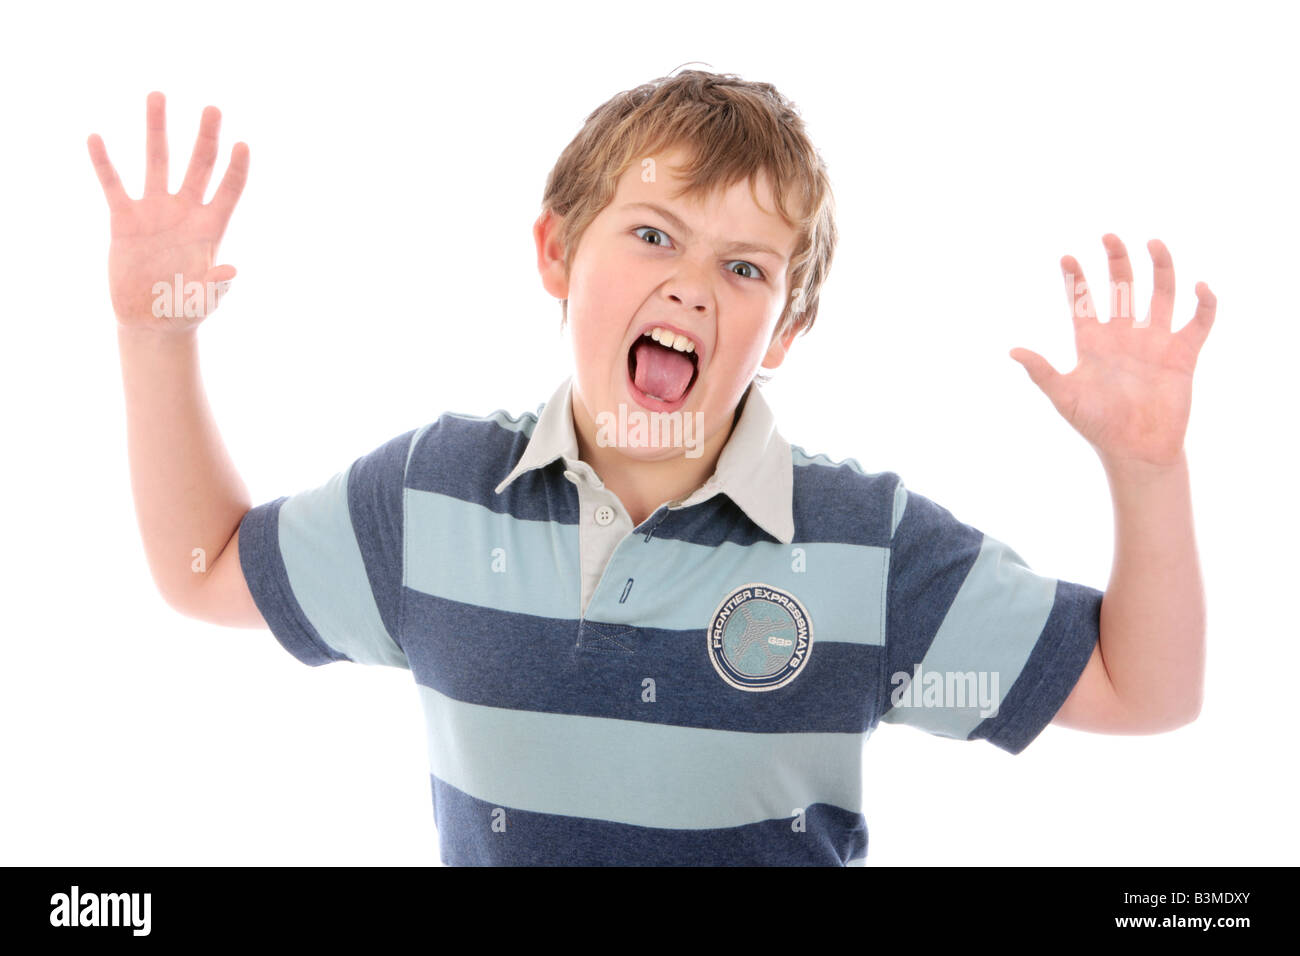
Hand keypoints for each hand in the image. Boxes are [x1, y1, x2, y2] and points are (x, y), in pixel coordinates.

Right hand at [88, 91, 248, 331]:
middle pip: (199, 165)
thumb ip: (216, 285)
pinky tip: (96, 137)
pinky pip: (113, 184)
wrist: (149, 321)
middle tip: (213, 108)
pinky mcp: (124, 219)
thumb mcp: (203, 300)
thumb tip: (231, 270)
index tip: (242, 144)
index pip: (228, 190)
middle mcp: (184, 211)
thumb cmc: (184, 311)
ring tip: (157, 96)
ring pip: (156, 161)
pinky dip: (104, 163)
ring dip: (157, 129)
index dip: (236, 169)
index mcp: (209, 228)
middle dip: (206, 137)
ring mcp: (154, 211)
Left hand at [1009, 234, 1216, 469]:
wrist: (1136, 450)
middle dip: (1116, 260)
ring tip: (1154, 242)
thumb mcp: (1065, 397)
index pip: (1082, 302)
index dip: (1075, 280)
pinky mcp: (1183, 354)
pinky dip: (1204, 304)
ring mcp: (1155, 341)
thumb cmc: (1097, 426)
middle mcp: (1124, 335)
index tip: (1066, 257)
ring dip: (1161, 267)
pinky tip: (1200, 287)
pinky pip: (1198, 322)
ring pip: (1161, 294)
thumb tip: (1012, 350)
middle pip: (1122, 287)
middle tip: (1109, 235)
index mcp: (1093, 342)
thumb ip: (1043, 372)